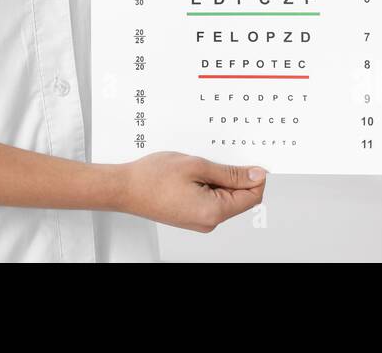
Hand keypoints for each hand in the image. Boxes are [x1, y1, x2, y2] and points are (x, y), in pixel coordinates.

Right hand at [113, 151, 267, 231]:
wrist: (125, 189)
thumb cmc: (153, 178)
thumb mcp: (197, 166)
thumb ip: (230, 173)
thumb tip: (256, 176)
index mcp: (214, 211)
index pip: (252, 197)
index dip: (255, 177)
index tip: (251, 161)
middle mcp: (209, 221)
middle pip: (240, 198)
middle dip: (234, 176)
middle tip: (214, 159)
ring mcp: (200, 221)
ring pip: (225, 197)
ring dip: (218, 179)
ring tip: (197, 166)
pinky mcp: (192, 216)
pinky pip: (211, 200)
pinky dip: (208, 185)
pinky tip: (192, 174)